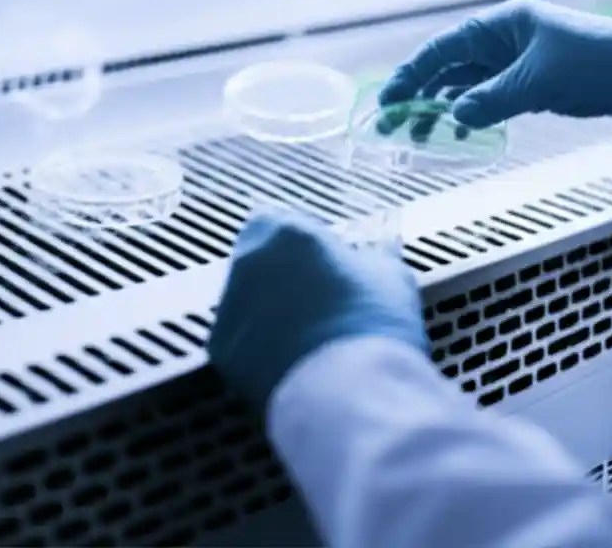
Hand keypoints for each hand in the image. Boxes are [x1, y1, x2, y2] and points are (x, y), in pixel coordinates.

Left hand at [208, 206, 426, 410]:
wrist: (349, 391)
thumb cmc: (372, 326)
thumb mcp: (390, 274)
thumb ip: (372, 255)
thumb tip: (376, 252)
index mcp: (287, 233)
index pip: (283, 220)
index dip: (306, 242)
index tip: (326, 260)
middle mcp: (248, 262)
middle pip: (259, 260)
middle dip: (283, 276)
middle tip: (321, 301)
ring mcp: (230, 305)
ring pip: (247, 301)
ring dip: (269, 311)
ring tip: (310, 338)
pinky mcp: (222, 350)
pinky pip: (240, 340)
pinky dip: (259, 349)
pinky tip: (293, 362)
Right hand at [379, 0, 611, 128]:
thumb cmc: (597, 65)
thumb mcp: (538, 85)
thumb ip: (491, 101)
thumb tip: (453, 117)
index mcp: (502, 23)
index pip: (443, 47)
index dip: (412, 73)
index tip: (388, 99)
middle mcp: (505, 37)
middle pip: (450, 66)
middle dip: (422, 95)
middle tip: (398, 126)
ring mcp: (519, 58)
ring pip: (469, 83)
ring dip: (446, 107)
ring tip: (424, 136)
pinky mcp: (535, 79)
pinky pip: (491, 94)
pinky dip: (474, 112)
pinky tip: (464, 131)